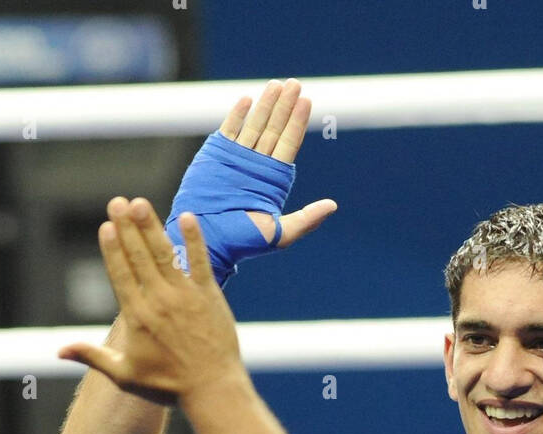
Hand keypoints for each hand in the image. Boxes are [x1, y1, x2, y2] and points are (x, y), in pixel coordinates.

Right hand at [58, 200, 244, 405]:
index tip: (106, 226)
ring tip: (140, 204)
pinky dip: (193, 239)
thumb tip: (58, 351)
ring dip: (151, 226)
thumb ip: (92, 357)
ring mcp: (185, 296)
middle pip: (139, 257)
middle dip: (127, 227)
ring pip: (164, 253)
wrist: (212, 390)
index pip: (120, 274)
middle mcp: (159, 301)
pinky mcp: (209, 296)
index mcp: (137, 317)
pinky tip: (187, 217)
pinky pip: (200, 261)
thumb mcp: (125, 375)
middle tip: (117, 202)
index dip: (113, 248)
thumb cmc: (168, 386)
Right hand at [219, 78, 336, 247]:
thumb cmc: (244, 241)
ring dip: (265, 104)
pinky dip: (237, 115)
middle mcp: (257, 165)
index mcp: (273, 180)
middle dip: (284, 106)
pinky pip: (229, 131)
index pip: (289, 144)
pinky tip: (247, 99)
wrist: (209, 240)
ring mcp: (237, 158)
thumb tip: (333, 206)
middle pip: (274, 129)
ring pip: (254, 125)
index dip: (297, 122)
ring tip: (275, 85)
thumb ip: (307, 219)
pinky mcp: (217, 156)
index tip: (306, 100)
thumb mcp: (281, 234)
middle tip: (294, 83)